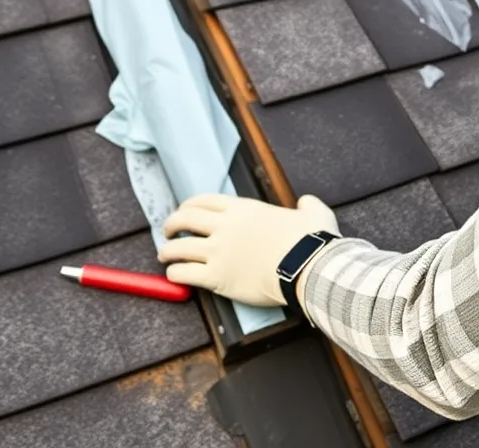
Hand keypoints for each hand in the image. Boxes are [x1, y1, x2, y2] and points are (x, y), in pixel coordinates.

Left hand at [158, 193, 338, 306]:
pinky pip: (185, 274)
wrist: (307, 267)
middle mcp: (225, 227)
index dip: (189, 204)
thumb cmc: (310, 241)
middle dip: (171, 223)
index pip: (204, 200)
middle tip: (168, 231)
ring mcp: (219, 252)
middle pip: (185, 218)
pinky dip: (175, 274)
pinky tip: (174, 275)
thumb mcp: (314, 214)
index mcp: (243, 209)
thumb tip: (307, 203)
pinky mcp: (217, 277)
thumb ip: (307, 206)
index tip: (184, 211)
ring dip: (167, 250)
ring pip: (178, 247)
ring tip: (164, 255)